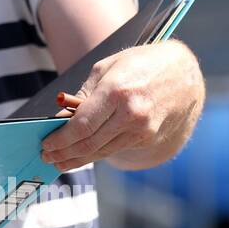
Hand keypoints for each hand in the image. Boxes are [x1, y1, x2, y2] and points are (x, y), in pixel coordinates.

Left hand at [40, 40, 204, 172]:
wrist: (183, 73)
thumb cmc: (139, 64)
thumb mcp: (106, 68)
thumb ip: (83, 96)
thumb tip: (60, 120)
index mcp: (116, 92)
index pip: (81, 126)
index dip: (60, 139)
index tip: (45, 145)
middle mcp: (131, 114)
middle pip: (89, 143)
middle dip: (64, 154)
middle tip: (46, 158)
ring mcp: (143, 130)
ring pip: (102, 151)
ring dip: (77, 159)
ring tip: (59, 162)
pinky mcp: (149, 138)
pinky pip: (116, 148)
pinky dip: (97, 152)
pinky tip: (82, 154)